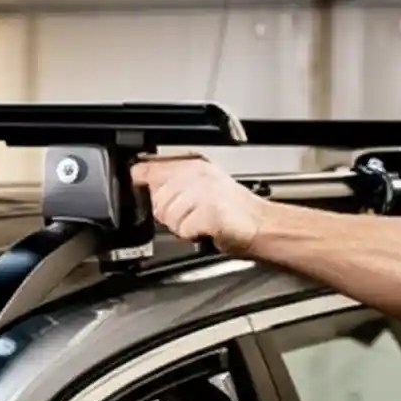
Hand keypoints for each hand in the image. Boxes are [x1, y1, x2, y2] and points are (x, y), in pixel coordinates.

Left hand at [131, 157, 267, 255]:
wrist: (262, 225)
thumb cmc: (232, 211)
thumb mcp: (199, 187)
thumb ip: (170, 182)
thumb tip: (138, 177)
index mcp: (192, 165)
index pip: (147, 169)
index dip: (142, 183)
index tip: (143, 187)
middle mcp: (196, 174)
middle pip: (155, 200)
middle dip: (168, 214)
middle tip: (190, 214)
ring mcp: (203, 191)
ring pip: (167, 216)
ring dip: (181, 226)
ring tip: (200, 221)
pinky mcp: (209, 211)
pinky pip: (183, 229)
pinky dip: (193, 234)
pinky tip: (206, 228)